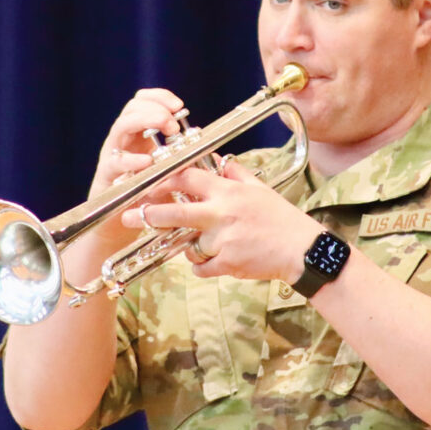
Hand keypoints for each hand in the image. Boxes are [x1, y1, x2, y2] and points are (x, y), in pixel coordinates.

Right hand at [86, 88, 184, 247]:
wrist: (120, 227)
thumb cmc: (146, 198)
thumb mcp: (167, 172)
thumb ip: (179, 156)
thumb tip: (202, 142)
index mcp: (137, 136)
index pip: (142, 102)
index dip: (159, 97)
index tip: (179, 105)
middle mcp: (122, 142)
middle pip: (132, 109)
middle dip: (155, 109)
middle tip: (174, 123)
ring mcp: (112, 157)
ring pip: (121, 127)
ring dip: (145, 122)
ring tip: (166, 130)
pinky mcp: (106, 177)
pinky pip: (115, 162)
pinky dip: (131, 160)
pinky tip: (146, 162)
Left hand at [128, 160, 322, 283]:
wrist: (301, 249)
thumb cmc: (282, 218)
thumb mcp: (260, 189)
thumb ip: (236, 174)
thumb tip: (222, 161)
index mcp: (227, 192)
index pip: (187, 178)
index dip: (163, 179)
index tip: (146, 183)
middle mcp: (221, 213)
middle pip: (174, 212)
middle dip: (148, 214)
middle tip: (130, 217)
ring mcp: (222, 240)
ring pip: (188, 246)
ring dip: (191, 248)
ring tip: (208, 246)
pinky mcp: (227, 262)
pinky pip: (201, 268)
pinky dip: (203, 267)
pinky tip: (217, 262)